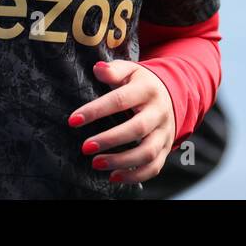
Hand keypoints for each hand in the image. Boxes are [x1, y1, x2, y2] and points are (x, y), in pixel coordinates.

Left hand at [69, 59, 175, 184]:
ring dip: (121, 161)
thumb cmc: (140, 83)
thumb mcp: (130, 70)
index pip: (120, 100)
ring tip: (96, 164)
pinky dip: (135, 176)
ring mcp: (164, 132)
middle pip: (137, 129)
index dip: (96, 110)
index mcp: (147, 90)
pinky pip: (154, 167)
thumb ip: (113, 70)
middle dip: (110, 140)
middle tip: (85, 147)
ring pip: (147, 152)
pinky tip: (113, 177)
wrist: (172, 93)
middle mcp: (159, 112)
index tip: (73, 120)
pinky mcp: (165, 148)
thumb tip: (97, 69)